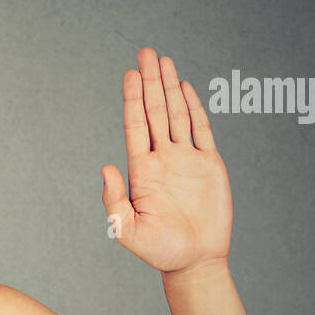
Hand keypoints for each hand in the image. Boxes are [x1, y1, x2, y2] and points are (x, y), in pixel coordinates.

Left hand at [101, 47, 232, 274]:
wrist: (194, 261)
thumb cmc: (159, 250)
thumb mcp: (128, 230)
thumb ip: (114, 201)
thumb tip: (105, 167)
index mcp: (142, 170)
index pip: (135, 125)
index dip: (132, 99)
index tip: (129, 73)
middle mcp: (162, 158)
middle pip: (154, 111)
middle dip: (150, 82)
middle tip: (146, 52)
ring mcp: (186, 159)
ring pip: (177, 114)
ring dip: (169, 87)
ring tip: (163, 60)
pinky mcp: (209, 165)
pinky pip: (202, 130)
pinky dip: (194, 108)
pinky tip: (185, 88)